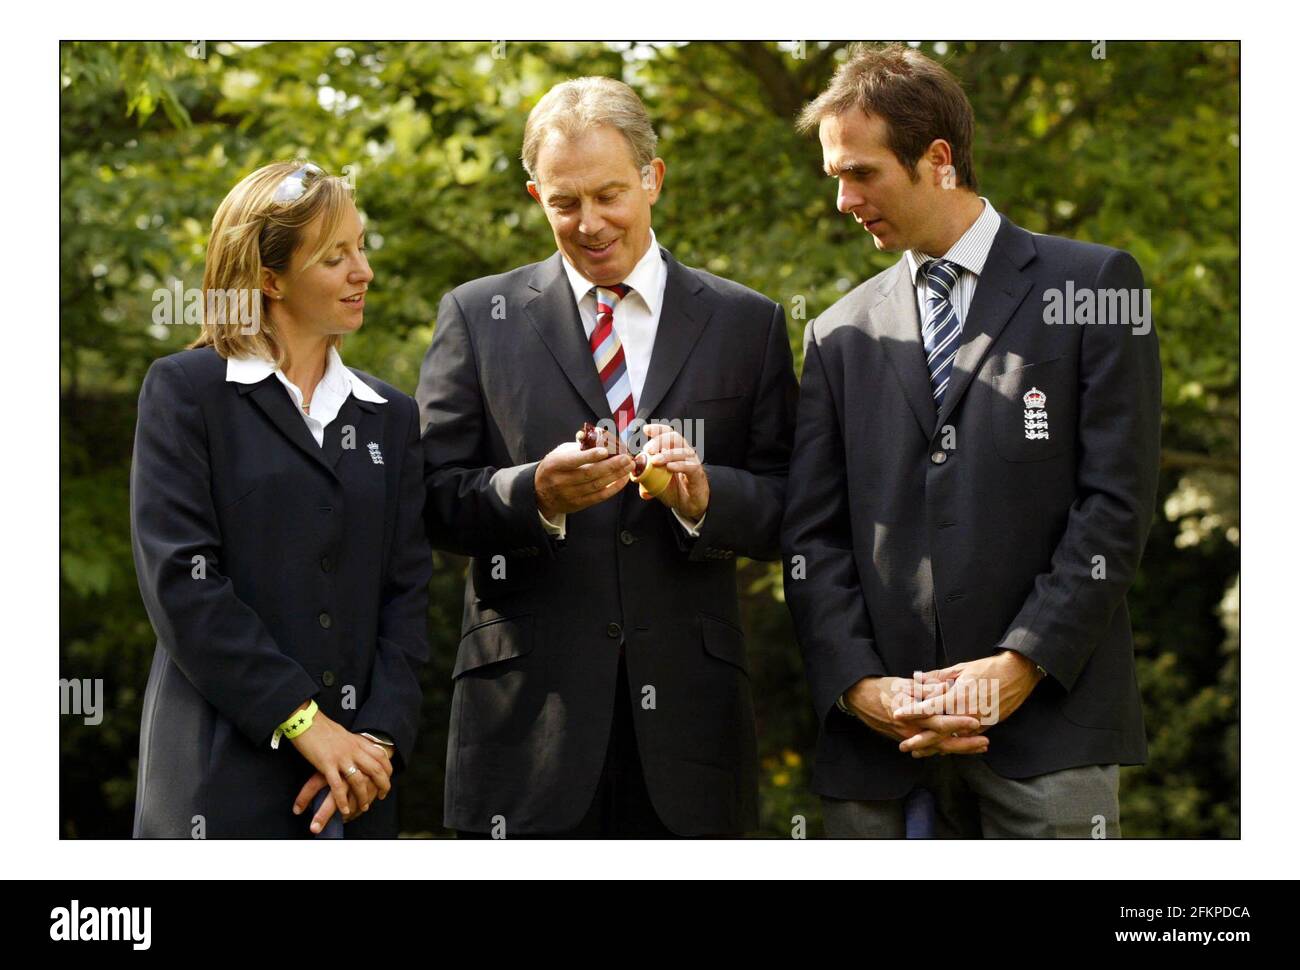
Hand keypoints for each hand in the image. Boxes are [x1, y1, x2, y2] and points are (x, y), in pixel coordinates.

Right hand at [288, 712, 392, 826]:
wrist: (305, 720)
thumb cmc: (321, 727)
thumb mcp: (343, 734)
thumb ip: (352, 743)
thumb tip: (358, 748)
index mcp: (358, 742)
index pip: (381, 756)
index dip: (387, 769)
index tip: (387, 779)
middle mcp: (353, 750)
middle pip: (376, 770)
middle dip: (382, 785)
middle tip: (382, 796)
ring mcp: (341, 757)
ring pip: (359, 781)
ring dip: (363, 797)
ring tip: (364, 807)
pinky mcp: (326, 764)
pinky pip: (337, 786)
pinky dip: (342, 800)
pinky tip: (345, 810)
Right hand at [535, 440, 633, 519]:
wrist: (540, 493)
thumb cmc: (554, 468)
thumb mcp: (559, 453)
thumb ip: (578, 445)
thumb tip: (598, 434)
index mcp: (555, 465)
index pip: (573, 460)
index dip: (590, 456)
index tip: (605, 450)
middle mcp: (561, 481)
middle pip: (589, 474)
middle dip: (611, 465)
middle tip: (626, 457)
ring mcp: (570, 494)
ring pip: (597, 485)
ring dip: (616, 475)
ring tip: (629, 466)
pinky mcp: (578, 504)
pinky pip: (599, 496)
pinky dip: (613, 488)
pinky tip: (623, 478)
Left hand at [641, 423, 708, 519]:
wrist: (690, 505)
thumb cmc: (675, 490)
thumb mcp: (656, 482)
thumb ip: (646, 477)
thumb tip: (633, 475)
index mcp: (674, 450)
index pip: (668, 434)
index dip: (657, 429)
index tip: (645, 429)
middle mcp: (684, 452)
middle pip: (674, 438)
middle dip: (660, 440)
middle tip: (648, 449)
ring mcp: (692, 462)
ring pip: (682, 451)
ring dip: (667, 454)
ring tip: (655, 461)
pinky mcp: (697, 474)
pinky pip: (689, 466)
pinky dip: (679, 465)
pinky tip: (669, 467)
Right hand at [842, 675, 987, 757]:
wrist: (860, 700)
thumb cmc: (882, 689)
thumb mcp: (903, 684)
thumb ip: (925, 688)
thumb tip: (944, 688)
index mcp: (911, 715)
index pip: (938, 722)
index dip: (957, 723)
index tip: (975, 722)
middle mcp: (910, 730)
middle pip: (941, 742)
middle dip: (965, 744)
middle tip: (985, 743)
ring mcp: (908, 737)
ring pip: (937, 748)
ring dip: (959, 748)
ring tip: (979, 746)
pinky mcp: (907, 739)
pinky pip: (929, 747)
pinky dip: (945, 748)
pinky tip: (958, 748)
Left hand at [894, 652, 1043, 755]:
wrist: (1017, 675)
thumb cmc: (988, 669)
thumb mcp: (961, 669)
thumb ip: (938, 677)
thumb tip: (919, 679)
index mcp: (958, 696)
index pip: (930, 707)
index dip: (913, 712)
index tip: (898, 715)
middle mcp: (967, 713)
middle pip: (939, 731)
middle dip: (920, 740)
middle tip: (903, 746)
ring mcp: (978, 722)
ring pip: (952, 739)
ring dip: (934, 747)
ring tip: (918, 752)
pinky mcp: (986, 726)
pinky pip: (965, 739)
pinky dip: (951, 745)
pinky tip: (940, 749)